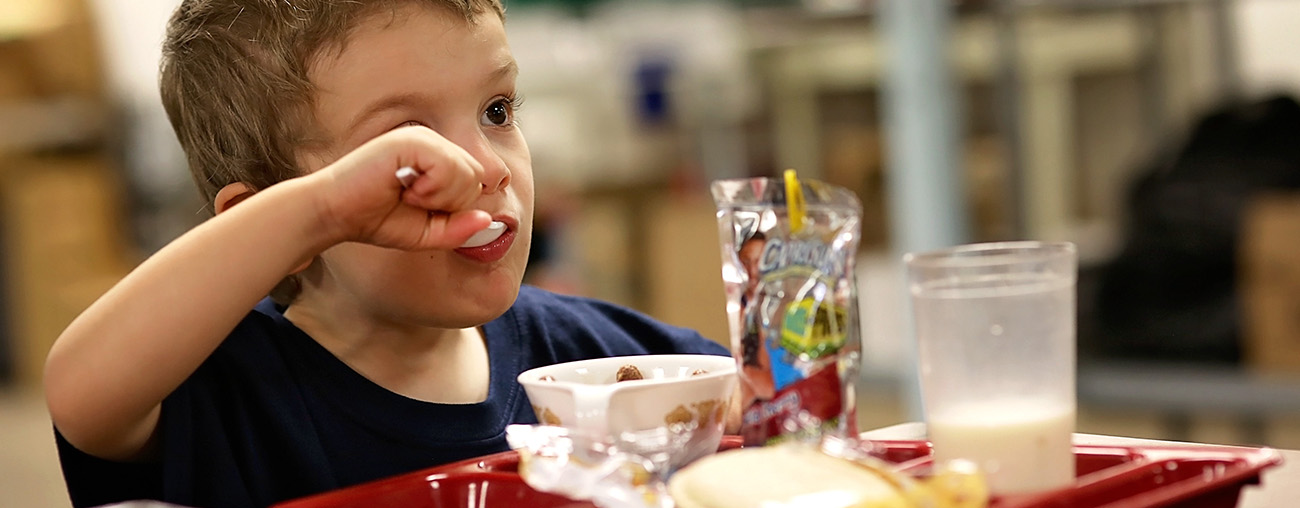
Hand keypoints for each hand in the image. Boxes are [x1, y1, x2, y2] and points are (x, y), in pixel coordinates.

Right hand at [311, 126, 491, 249]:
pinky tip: (406, 189)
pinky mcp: (411, 140)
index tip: (421, 208)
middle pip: (476, 177)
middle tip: (414, 203)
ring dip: (440, 197)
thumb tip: (489, 220)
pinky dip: (432, 189)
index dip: (454, 206)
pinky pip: (449, 168)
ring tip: (408, 195)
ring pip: (467, 173)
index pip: (474, 182)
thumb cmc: (375, 219)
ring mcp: (422, 137)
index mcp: (437, 157)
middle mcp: (432, 141)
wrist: (334, 214)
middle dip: (450, 203)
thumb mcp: (426, 232)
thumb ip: (458, 228)